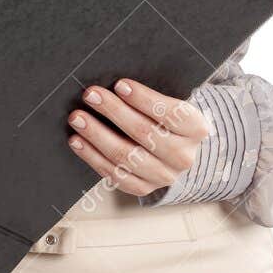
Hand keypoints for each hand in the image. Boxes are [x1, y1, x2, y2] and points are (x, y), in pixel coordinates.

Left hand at [66, 78, 211, 195]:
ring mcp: (164, 176)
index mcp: (196, 128)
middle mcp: (183, 156)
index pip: (169, 112)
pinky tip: (77, 141)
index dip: (143, 99)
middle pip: (143, 132)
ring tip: (77, 118)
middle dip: (113, 111)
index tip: (120, 85)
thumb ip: (151, 96)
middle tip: (91, 95)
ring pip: (126, 156)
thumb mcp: (172, 104)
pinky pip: (115, 175)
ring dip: (97, 135)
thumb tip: (116, 85)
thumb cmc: (168, 119)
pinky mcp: (144, 188)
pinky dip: (92, 157)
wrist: (178, 150)